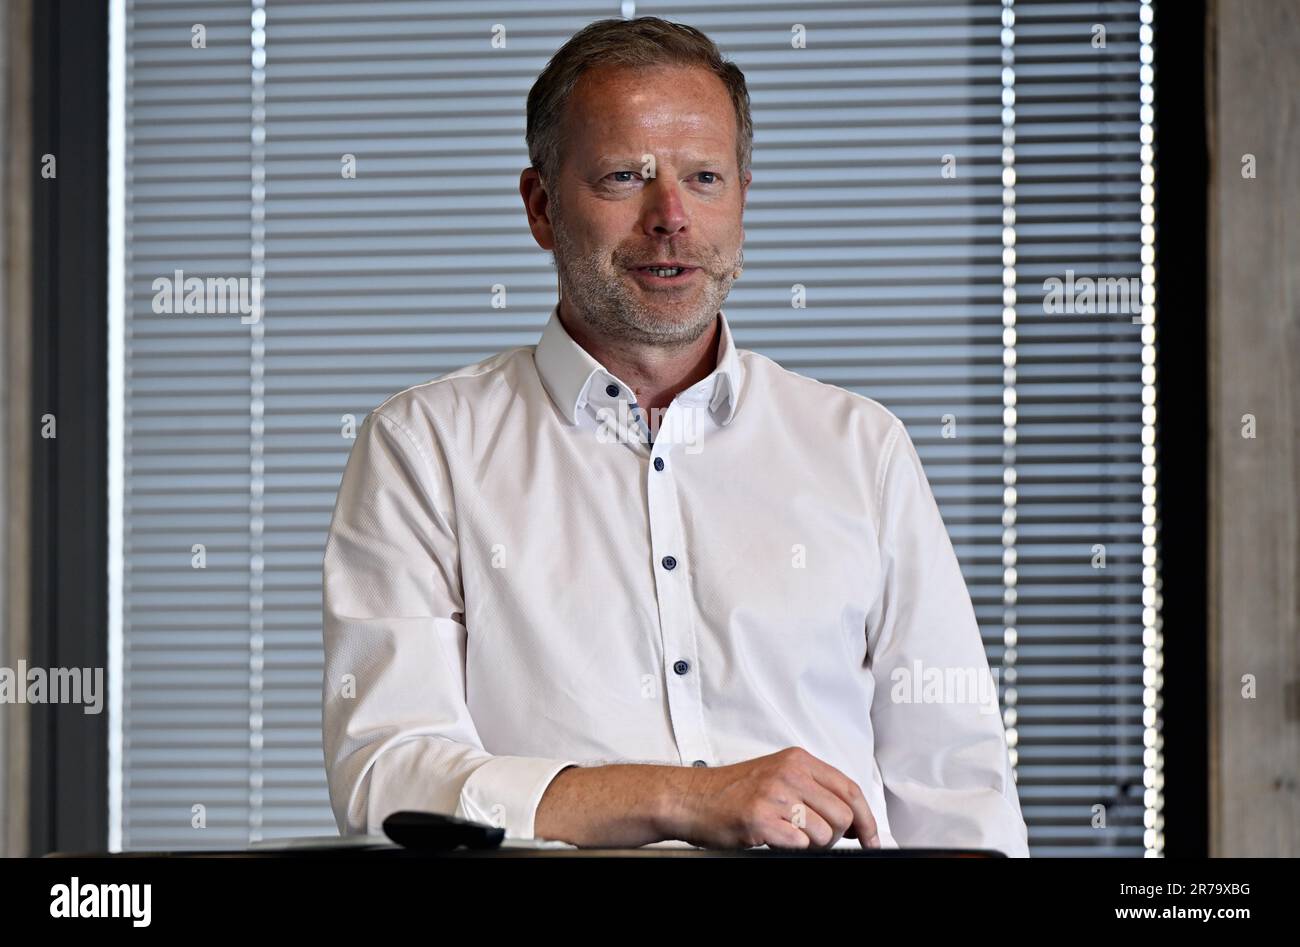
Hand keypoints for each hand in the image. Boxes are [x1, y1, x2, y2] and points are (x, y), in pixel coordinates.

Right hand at [663, 746, 880, 849]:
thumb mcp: (778, 776)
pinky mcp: (761, 819)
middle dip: (837, 836)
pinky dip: (793, 848)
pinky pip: (800, 844)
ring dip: (813, 844)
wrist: (691, 798)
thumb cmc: (733, 791)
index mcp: (798, 760)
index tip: (871, 838)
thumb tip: (854, 820)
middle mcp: (790, 773)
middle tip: (816, 840)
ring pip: (825, 833)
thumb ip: (814, 789)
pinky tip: (775, 838)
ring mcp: (776, 795)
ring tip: (789, 836)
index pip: (850, 789)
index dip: (867, 819)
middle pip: (843, 814)